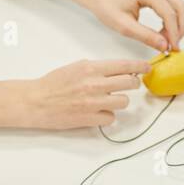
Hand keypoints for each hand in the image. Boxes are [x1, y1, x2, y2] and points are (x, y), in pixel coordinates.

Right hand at [22, 59, 149, 129]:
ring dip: (119, 102)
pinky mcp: (90, 119)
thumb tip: (116, 72)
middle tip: (129, 86)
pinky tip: (97, 113)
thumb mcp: (76, 67)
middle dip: (132, 84)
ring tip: (107, 101)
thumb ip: (96, 69)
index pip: (124, 65)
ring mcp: (94, 102)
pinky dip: (107, 116)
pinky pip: (111, 118)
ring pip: (124, 102)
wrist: (36, 101)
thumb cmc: (53, 84)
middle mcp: (95, 84)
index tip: (147, 67)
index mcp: (91, 68)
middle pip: (129, 83)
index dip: (139, 66)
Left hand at [70, 0, 183, 51]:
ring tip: (166, 39)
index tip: (173, 48)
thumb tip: (164, 46)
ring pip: (178, 4)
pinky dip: (172, 17)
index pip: (169, 13)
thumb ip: (145, 36)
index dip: (173, 33)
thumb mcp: (123, 25)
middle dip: (180, 28)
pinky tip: (163, 30)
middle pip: (180, 6)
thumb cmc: (106, 4)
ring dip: (177, 23)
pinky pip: (172, 2)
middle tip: (173, 45)